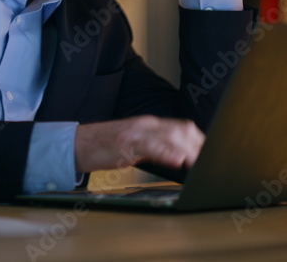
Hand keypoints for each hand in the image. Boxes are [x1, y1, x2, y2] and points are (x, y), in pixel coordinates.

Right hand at [73, 115, 204, 173]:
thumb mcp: (134, 144)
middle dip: (199, 146)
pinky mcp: (125, 144)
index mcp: (149, 124)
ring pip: (170, 136)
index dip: (200, 141)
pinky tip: (178, 160)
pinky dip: (166, 153)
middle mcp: (146, 125)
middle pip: (182, 130)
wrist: (76, 144)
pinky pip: (150, 146)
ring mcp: (135, 133)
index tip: (211, 155)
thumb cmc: (104, 147)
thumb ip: (155, 146)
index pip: (183, 128)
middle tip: (210, 163)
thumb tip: (179, 156)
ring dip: (189, 150)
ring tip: (200, 162)